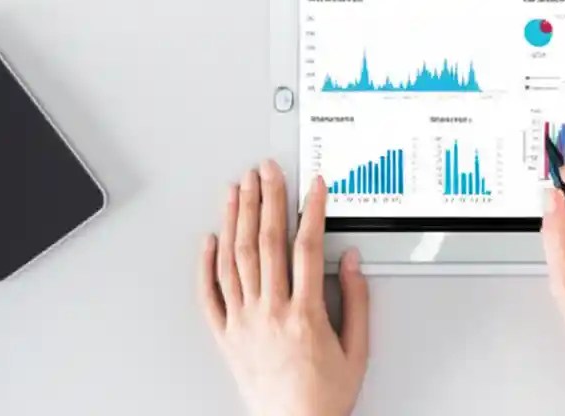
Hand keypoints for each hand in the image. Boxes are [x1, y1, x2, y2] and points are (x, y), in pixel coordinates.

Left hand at [198, 161, 369, 415]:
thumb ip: (357, 301)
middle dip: (267, 200)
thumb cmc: (324, 396)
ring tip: (238, 189)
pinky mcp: (225, 336)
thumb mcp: (358, 349)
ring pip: (235, 259)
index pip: (307, 247)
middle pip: (266, 243)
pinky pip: (210, 294)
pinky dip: (207, 263)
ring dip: (236, 218)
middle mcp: (270, 313)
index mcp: (305, 314)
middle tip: (267, 171)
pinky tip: (210, 238)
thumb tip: (350, 262)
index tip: (313, 185)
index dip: (311, 210)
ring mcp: (243, 323)